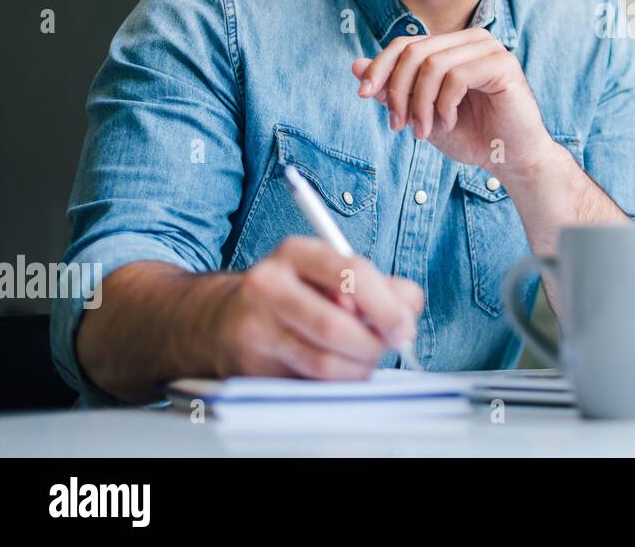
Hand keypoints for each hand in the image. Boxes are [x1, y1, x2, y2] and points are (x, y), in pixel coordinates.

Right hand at [212, 236, 423, 379]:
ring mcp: (256, 326)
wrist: (225, 319)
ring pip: (325, 361)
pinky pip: (309, 383)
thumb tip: (408, 310)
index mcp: (298, 252)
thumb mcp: (335, 274)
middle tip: (386, 348)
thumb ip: (382, 286)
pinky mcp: (250, 365)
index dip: (387, 307)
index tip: (404, 327)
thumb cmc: (297, 294)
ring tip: (363, 360)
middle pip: (337, 324)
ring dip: (358, 368)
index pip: (354, 274)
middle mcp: (269, 284)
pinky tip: (339, 371)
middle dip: (374, 344)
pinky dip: (336, 383)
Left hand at [352, 28, 559, 176]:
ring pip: (433, 63)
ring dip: (421, 103)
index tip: (364, 95)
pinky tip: (449, 122)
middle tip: (399, 125)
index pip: (406, 44)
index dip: (380, 67)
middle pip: (415, 52)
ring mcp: (489, 48)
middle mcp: (471, 40)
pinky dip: (444, 104)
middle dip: (399, 91)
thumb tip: (356, 66)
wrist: (510, 159)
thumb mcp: (422, 113)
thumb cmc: (472, 136)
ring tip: (425, 130)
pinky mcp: (502, 63)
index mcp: (453, 46)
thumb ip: (394, 89)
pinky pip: (456, 76)